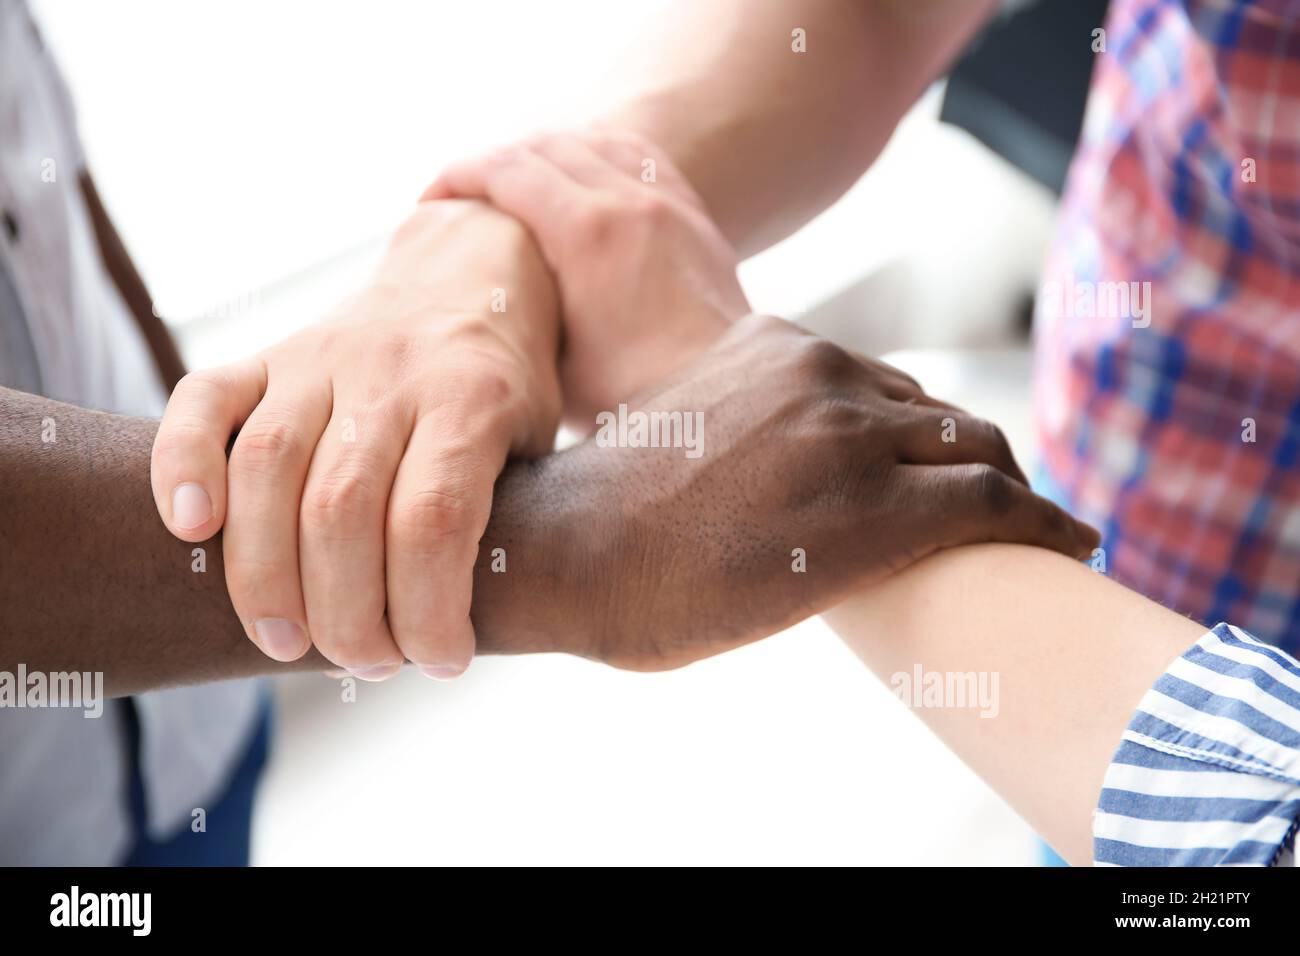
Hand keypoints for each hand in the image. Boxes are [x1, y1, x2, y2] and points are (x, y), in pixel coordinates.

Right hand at [150, 200, 560, 679]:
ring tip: (285, 642)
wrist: (468, 276)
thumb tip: (457, 632)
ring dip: (264, 577)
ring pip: (268, 468)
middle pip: (341, 508)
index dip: (429, 611)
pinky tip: (190, 531)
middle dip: (345, 615)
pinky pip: (204, 400)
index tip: (441, 660)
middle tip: (363, 664)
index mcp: (472, 398)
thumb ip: (503, 516)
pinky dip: (182, 464)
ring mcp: (321, 356)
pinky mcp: (267, 353)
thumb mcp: (538, 441)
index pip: (434, 522)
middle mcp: (391, 374)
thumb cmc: (507, 387)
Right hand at [423, 128, 746, 423]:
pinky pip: (639, 158)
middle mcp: (633, 202)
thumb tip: (470, 314)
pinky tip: (582, 178)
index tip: (430, 201)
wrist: (729, 411)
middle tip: (462, 195)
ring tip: (515, 184)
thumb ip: (512, 324)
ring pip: (596, 142)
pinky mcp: (695, 220)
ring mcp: (670, 205)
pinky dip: (598, 156)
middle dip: (494, 162)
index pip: (507, 170)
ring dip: (547, 153)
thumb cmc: (637, 406)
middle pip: (546, 146)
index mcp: (589, 234)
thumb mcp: (552, 371)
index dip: (459, 176)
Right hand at [474, 315, 1100, 670]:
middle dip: (974, 462)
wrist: (569, 553)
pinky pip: (995, 504)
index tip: (947, 472)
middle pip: (937, 415)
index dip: (922, 437)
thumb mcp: (680, 429)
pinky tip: (1073, 546)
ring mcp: (852, 435)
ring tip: (1043, 533)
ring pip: (977, 452)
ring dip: (1013, 495)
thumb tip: (758, 470)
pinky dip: (1044, 525)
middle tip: (1006, 511)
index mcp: (775, 344)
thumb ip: (740, 422)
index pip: (882, 385)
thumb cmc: (607, 515)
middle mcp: (823, 373)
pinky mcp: (878, 509)